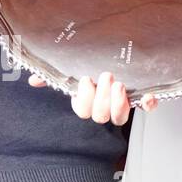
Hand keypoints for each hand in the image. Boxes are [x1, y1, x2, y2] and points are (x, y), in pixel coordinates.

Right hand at [28, 72, 157, 124]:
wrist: (115, 61)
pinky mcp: (140, 101)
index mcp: (86, 101)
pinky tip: (148, 96)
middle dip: (102, 97)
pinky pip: (146, 109)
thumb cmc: (90, 69)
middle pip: (100, 116)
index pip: (82, 111)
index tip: (86, 79)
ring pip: (120, 119)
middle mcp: (103, 106)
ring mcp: (122, 105)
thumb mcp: (70, 69)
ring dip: (119, 103)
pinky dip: (148, 104)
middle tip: (105, 76)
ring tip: (119, 84)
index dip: (84, 99)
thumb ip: (53, 76)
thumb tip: (33, 80)